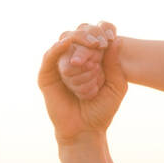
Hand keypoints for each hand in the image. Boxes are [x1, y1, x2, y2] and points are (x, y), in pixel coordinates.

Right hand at [39, 29, 126, 145]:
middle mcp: (73, 60)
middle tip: (100, 49)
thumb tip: (117, 41)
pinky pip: (49, 56)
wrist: (86, 130)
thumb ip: (115, 64)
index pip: (94, 37)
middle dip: (91, 42)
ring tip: (91, 59)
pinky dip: (58, 47)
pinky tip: (67, 43)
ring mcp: (59, 66)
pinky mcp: (46, 76)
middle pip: (79, 37)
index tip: (112, 37)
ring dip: (80, 50)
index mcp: (90, 60)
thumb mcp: (116, 85)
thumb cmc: (103, 109)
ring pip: (66, 45)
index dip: (102, 32)